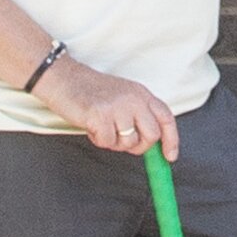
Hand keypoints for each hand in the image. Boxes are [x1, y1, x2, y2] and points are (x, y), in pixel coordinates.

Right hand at [34, 60, 178, 160]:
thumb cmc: (92, 91)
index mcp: (141, 93)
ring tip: (102, 127)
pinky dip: (98, 140)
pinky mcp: (101, 116)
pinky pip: (107, 142)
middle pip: (151, 136)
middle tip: (121, 141)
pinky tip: (92, 126)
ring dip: (114, 142)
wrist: (64, 79)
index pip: (166, 118)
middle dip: (138, 146)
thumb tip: (150, 143)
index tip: (170, 157)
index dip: (172, 140)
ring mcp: (118, 107)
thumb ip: (139, 115)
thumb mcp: (123, 97)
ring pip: (128, 143)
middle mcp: (134, 99)